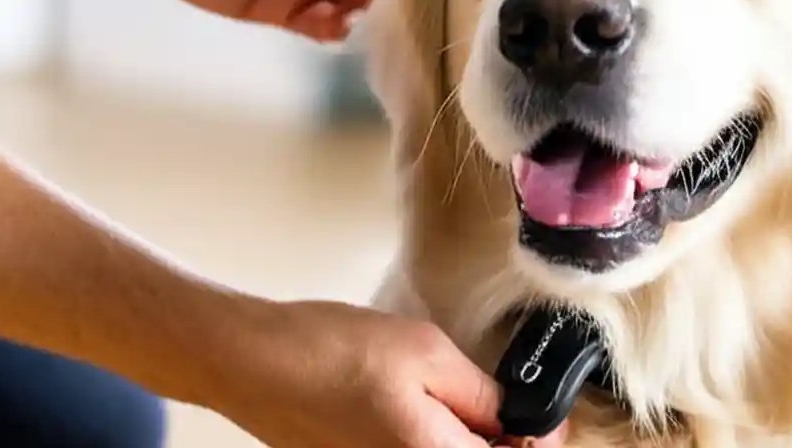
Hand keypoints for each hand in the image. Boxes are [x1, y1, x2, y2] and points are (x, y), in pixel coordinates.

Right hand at [205, 300, 566, 447]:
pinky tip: (415, 410)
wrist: (250, 363)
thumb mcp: (427, 354)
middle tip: (502, 406)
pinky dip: (427, 441)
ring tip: (455, 402)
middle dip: (499, 442)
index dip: (539, 441)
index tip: (542, 415)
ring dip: (462, 441)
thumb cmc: (330, 353)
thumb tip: (523, 420)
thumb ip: (484, 396)